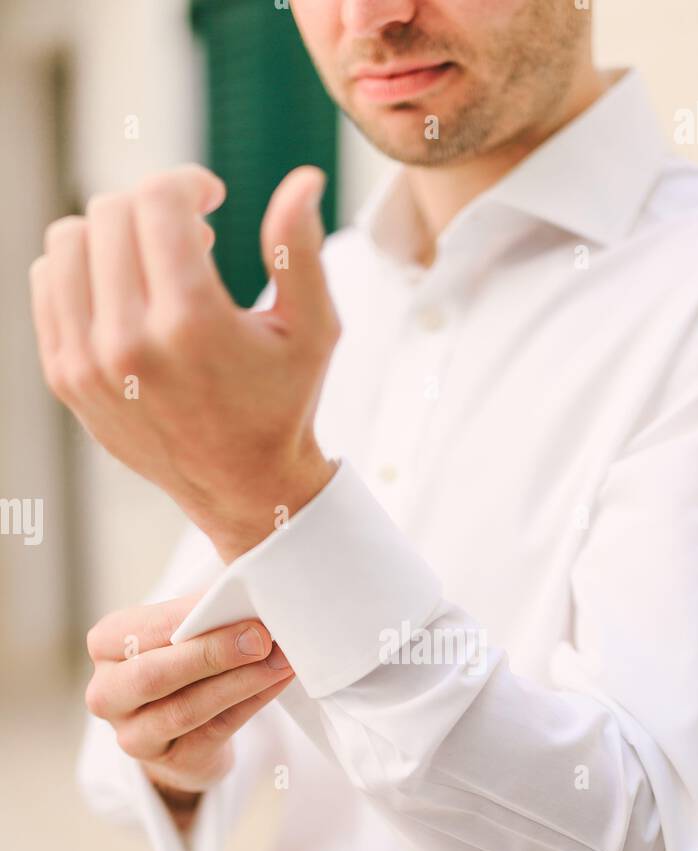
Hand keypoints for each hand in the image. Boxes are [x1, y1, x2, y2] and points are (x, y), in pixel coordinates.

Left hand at [30, 164, 338, 561]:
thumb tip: (304, 178)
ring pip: (67, 239)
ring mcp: (89, 364)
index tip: (211, 199)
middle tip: (190, 236)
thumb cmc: (282, 402)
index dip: (187, 182)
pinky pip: (47, 283)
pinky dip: (81, 269)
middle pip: (111, 211)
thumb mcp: (313, 330)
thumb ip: (300, 252)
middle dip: (153, 207)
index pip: (157, 199)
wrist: (242, 487)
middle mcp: (130, 344)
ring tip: (153, 260)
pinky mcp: (66, 378)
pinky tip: (123, 288)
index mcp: (192, 324)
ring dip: (112, 233)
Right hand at [85, 595, 293, 827]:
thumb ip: (199, 615)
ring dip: (241, 681)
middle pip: (154, 675)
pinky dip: (251, 702)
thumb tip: (243, 593)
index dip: (192, 617)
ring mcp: (134, 735)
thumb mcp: (176, 634)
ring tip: (280, 659)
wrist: (180, 733)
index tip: (238, 602)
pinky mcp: (173, 761)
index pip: (145, 630)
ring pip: (187, 709)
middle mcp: (107, 694)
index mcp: (106, 646)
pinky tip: (276, 680)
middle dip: (212, 654)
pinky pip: (216, 730)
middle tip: (261, 637)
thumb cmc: (180, 665)